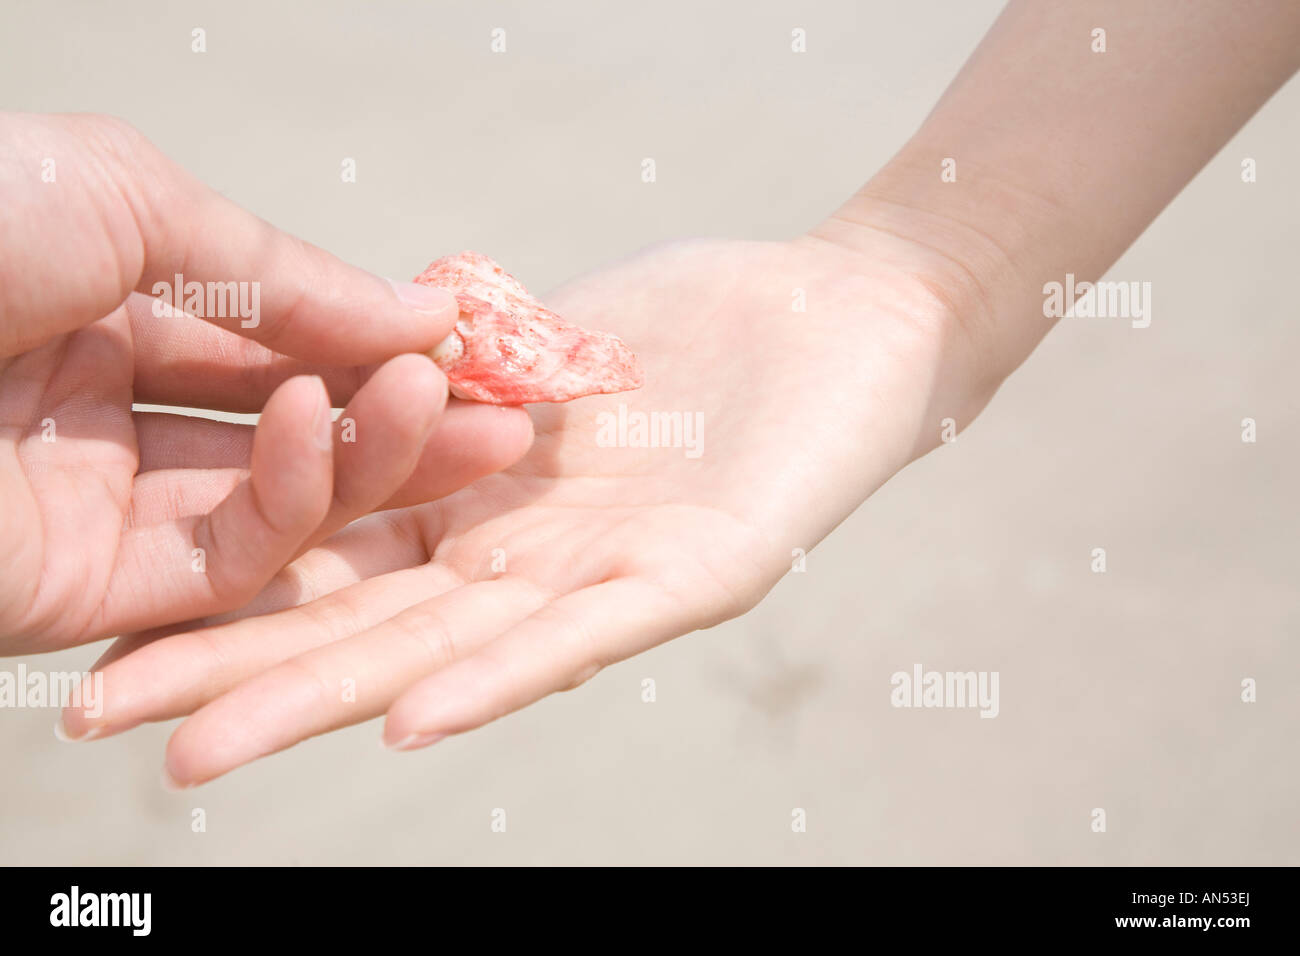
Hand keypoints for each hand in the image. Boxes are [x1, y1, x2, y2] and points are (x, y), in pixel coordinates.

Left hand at [0, 112, 532, 652]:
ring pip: (276, 507)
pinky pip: (222, 572)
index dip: (375, 339)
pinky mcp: (80, 591)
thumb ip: (288, 272)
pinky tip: (326, 433)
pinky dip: (292, 510)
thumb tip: (422, 311)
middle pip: (289, 428)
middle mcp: (102, 405)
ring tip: (456, 420)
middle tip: (501, 408)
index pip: (277, 334)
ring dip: (375, 466)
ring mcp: (95, 503)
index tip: (469, 342)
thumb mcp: (131, 199)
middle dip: (401, 418)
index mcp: (106, 297)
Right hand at [65, 225, 998, 784]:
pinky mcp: (697, 577)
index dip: (226, 596)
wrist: (843, 313)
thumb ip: (451, 386)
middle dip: (240, 672)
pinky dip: (497, 676)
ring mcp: (608, 578)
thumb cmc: (694, 326)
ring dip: (334, 703)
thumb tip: (341, 375)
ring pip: (454, 652)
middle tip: (106, 722)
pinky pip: (586, 635)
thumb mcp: (541, 348)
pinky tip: (410, 720)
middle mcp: (532, 562)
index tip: (111, 623)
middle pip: (368, 626)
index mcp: (488, 511)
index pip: (335, 564)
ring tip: (213, 745)